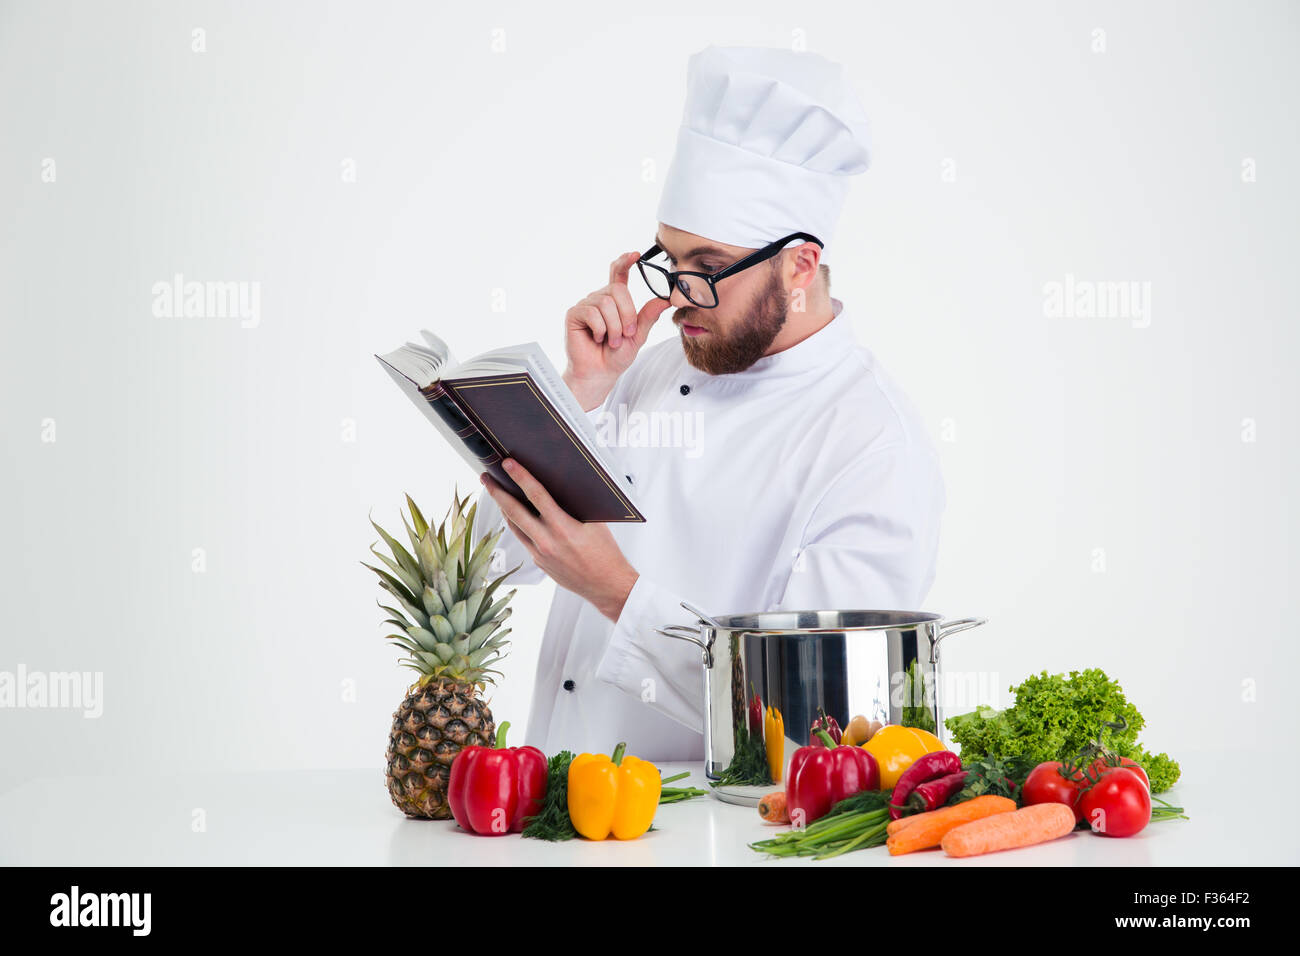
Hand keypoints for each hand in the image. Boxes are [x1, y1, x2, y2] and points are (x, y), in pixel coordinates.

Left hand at [481, 458, 638, 621]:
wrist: (607, 585)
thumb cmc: (605, 553)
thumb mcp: (595, 523)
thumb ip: (576, 506)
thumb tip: (561, 488)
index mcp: (563, 527)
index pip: (536, 495)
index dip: (521, 477)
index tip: (508, 464)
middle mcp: (547, 541)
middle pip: (513, 511)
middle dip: (497, 492)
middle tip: (486, 478)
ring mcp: (540, 554)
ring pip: (514, 526)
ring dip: (503, 508)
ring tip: (496, 494)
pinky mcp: (539, 562)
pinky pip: (524, 539)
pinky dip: (518, 525)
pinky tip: (517, 517)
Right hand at [563, 251, 671, 410]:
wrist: (600, 373)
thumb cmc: (616, 355)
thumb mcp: (638, 336)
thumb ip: (648, 317)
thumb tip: (666, 299)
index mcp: (615, 300)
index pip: (619, 273)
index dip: (626, 262)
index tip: (635, 254)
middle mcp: (600, 298)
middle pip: (618, 290)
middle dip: (627, 315)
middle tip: (626, 334)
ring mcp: (586, 304)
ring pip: (606, 303)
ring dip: (614, 327)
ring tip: (611, 341)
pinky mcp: (574, 314)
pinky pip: (592, 313)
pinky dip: (600, 329)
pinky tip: (597, 338)